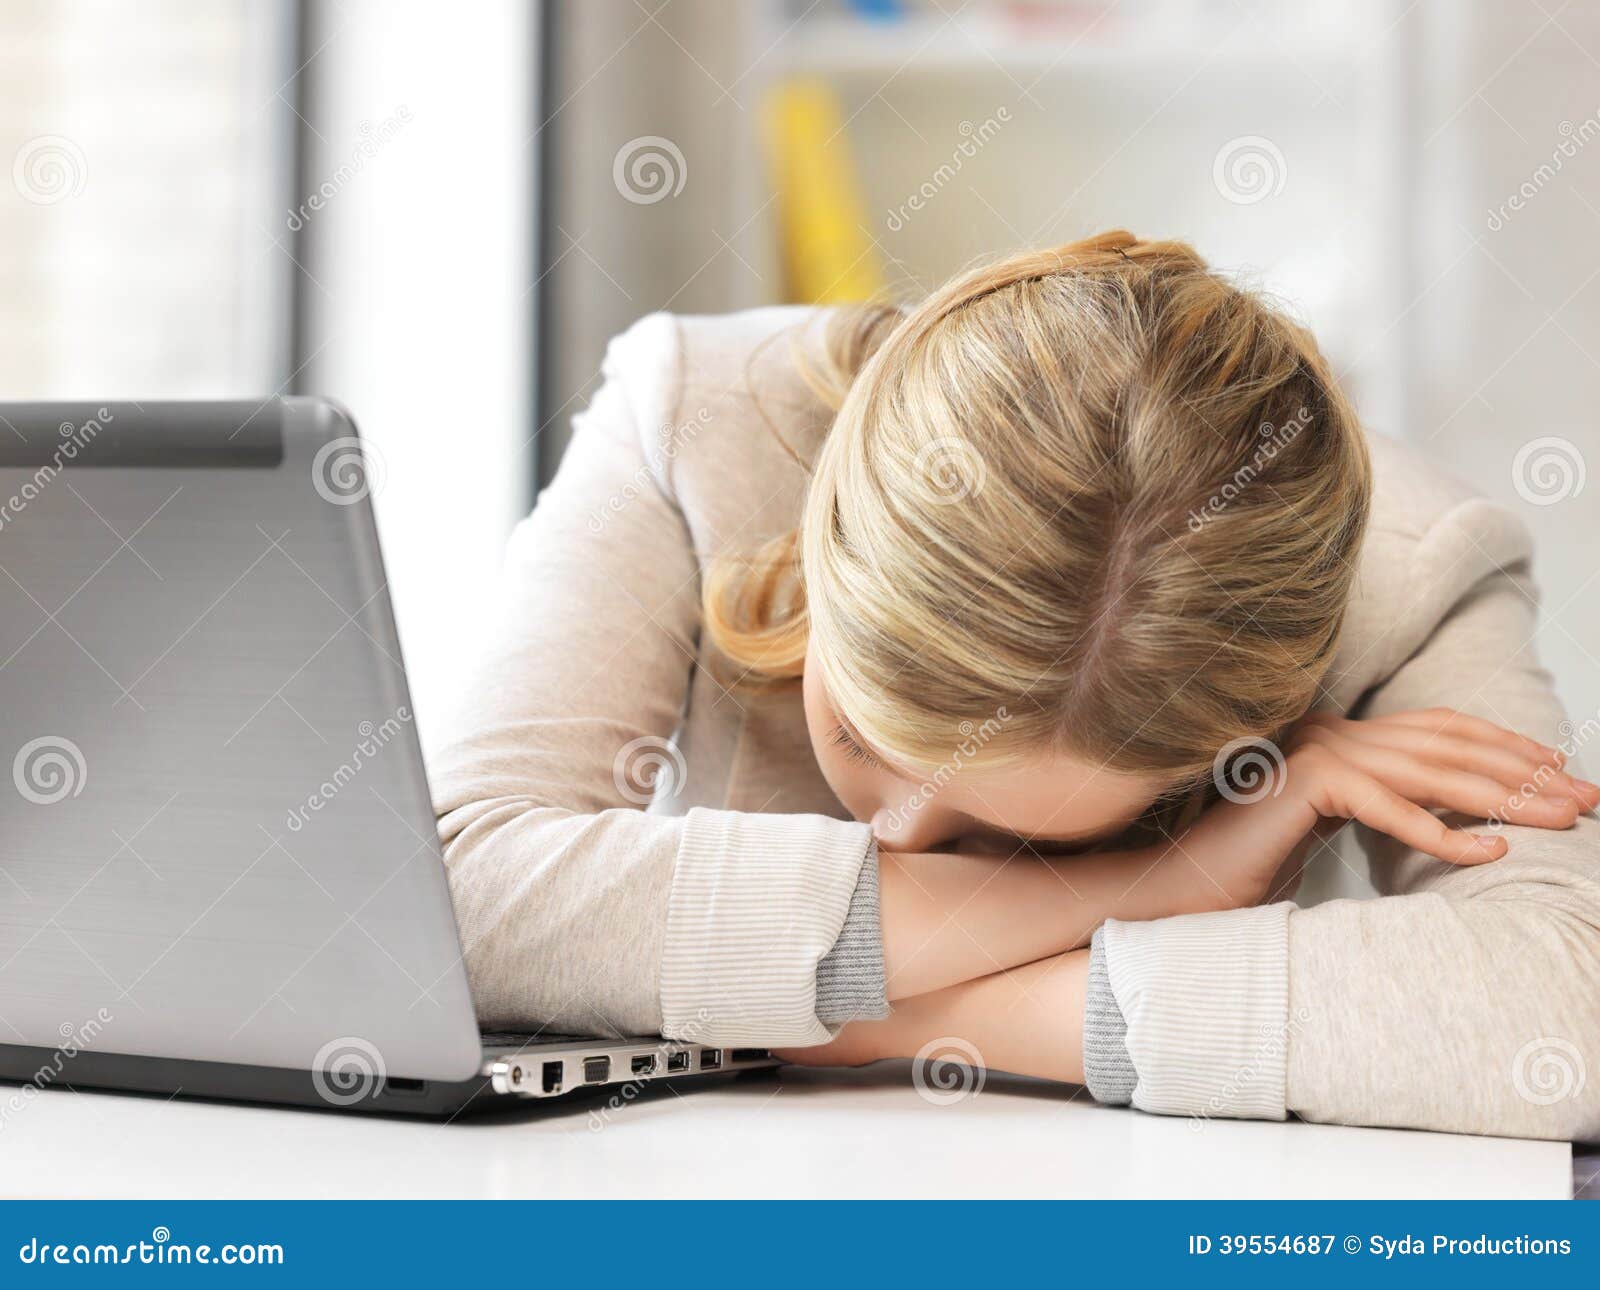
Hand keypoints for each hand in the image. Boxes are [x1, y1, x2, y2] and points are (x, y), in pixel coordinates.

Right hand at [1177, 708, 1596, 909]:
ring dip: (1505, 800)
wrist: (1181, 886)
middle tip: (1585, 799)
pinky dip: (1445, 834)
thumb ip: (1379, 804)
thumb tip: (1456, 812)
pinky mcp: (1304, 784)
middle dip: (1525, 771)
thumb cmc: (1249, 870)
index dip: (1506, 746)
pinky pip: (1390, 808)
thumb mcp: (1329, 830)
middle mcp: (1330, 732)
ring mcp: (1314, 752)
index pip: (1439, 728)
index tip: (1561, 774)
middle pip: (1448, 744)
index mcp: (1337, 735)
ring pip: (1431, 770)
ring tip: (1558, 821)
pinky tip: (1492, 853)